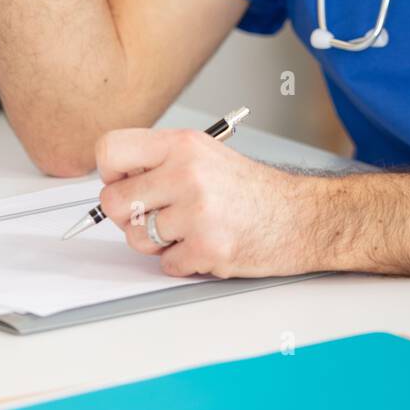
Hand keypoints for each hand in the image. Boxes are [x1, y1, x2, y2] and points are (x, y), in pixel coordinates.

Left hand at [96, 128, 320, 278]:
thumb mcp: (205, 155)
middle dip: (129, 216)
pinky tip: (206, 245)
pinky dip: (183, 262)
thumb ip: (160, 163)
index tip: (124, 183)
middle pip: (115, 201)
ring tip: (188, 231)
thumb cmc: (252, 189)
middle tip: (156, 215)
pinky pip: (166, 265)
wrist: (300, 216)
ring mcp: (196, 212)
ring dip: (158, 243)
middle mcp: (186, 172)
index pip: (110, 149)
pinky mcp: (207, 248)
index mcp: (181, 144)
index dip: (109, 173)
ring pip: (137, 238)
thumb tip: (114, 183)